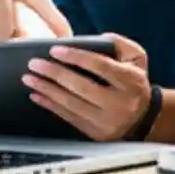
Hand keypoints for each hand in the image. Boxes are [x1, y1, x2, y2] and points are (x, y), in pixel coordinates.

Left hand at [23, 33, 152, 140]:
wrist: (144, 117)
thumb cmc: (134, 81)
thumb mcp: (136, 57)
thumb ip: (117, 43)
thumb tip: (94, 39)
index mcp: (130, 81)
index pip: (100, 66)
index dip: (76, 57)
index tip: (54, 50)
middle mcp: (119, 103)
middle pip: (82, 87)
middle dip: (54, 74)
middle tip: (34, 64)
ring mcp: (107, 122)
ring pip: (71, 104)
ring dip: (47, 90)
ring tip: (29, 79)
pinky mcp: (96, 134)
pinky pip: (69, 118)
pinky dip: (50, 106)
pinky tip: (37, 96)